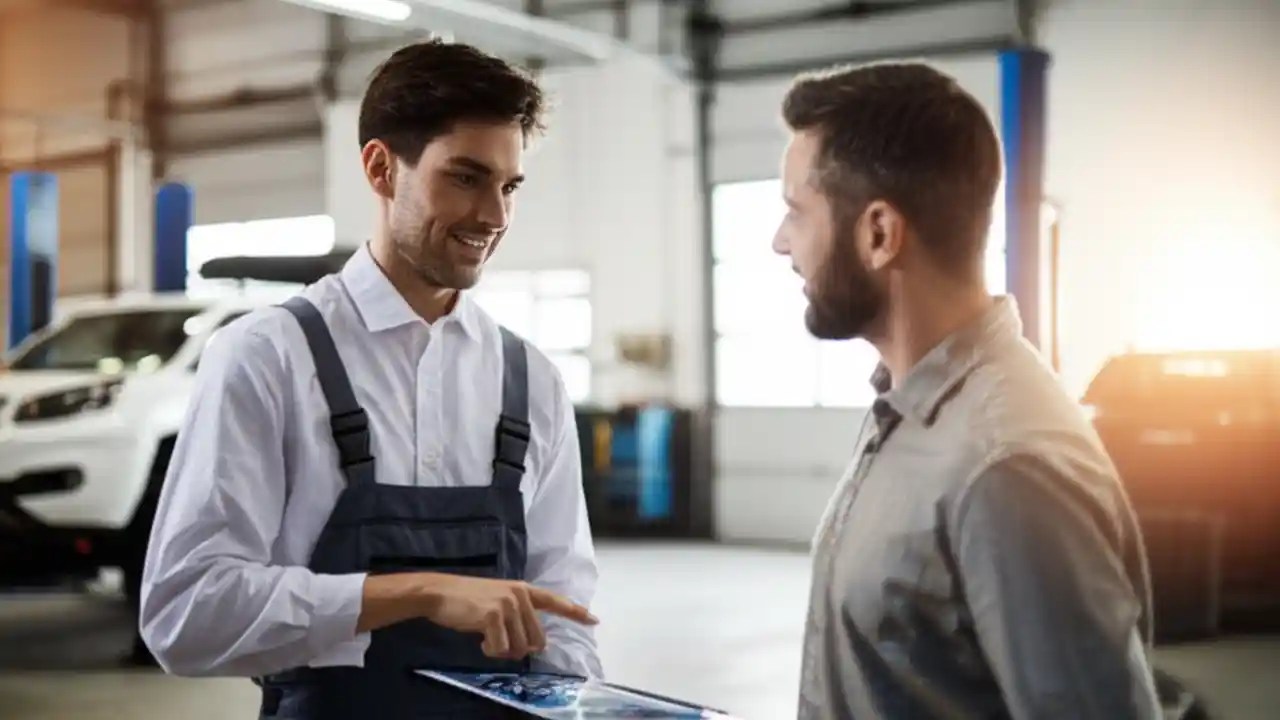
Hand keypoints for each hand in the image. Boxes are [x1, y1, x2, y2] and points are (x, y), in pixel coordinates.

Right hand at [424, 575, 598, 659]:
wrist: (439, 593)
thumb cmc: (466, 600)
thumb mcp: (497, 599)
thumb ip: (517, 614)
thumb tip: (531, 643)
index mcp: (523, 590)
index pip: (555, 601)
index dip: (575, 613)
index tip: (594, 621)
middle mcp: (520, 595)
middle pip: (537, 639)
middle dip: (520, 649)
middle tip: (499, 644)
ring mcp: (508, 605)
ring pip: (520, 647)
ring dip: (503, 651)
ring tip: (487, 639)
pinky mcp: (494, 616)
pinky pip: (501, 649)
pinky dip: (490, 651)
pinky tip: (480, 640)